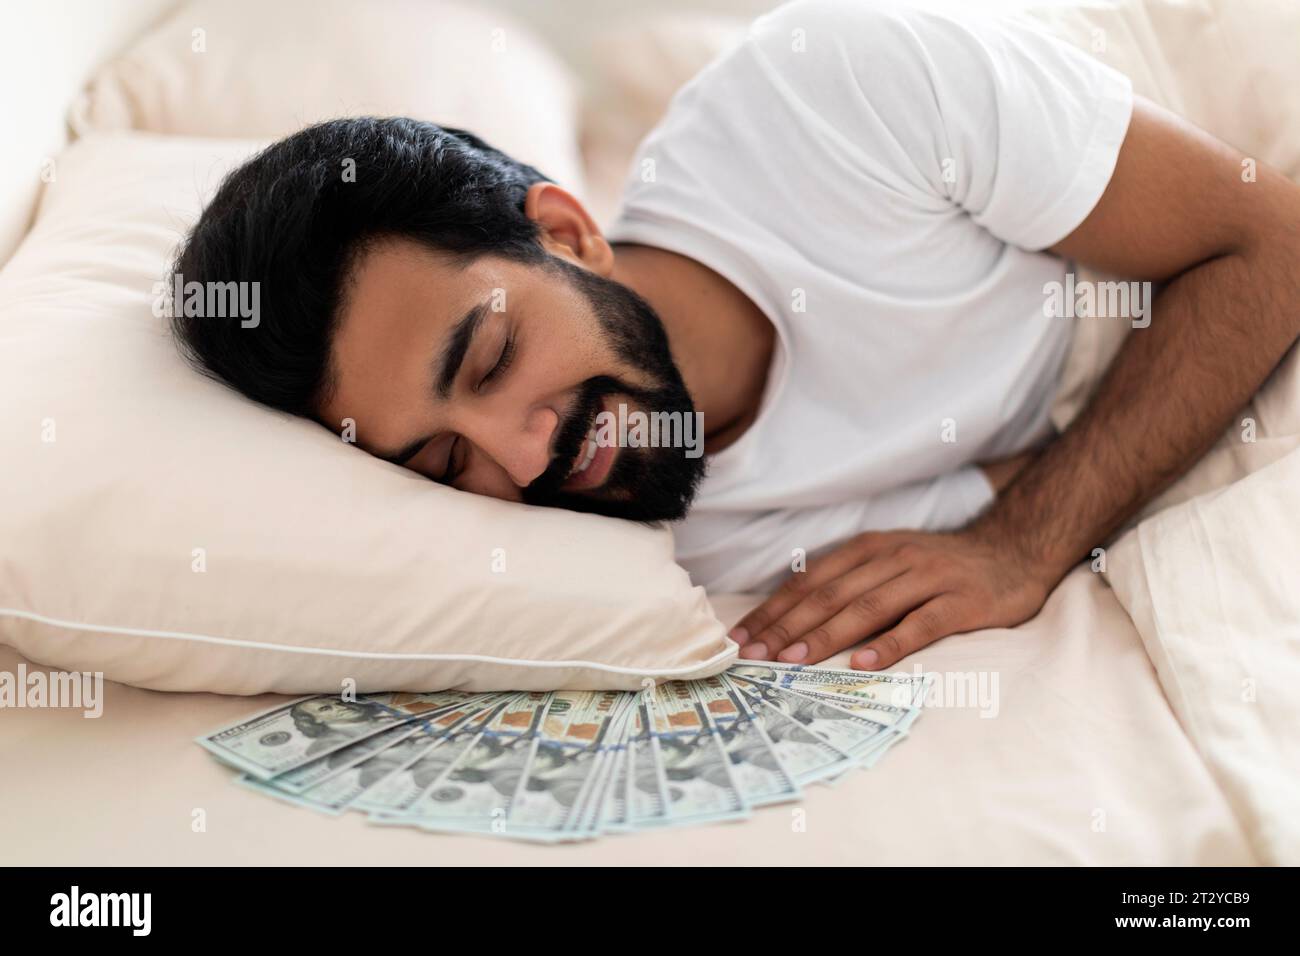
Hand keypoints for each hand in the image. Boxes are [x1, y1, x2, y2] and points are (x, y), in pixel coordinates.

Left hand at [729, 524, 1057, 669]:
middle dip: (786, 627)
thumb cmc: (940, 566)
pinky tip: (862, 665)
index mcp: (868, 549)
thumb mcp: (889, 562)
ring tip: (792, 662)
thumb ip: (849, 583)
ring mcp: (927, 579)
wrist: (1014, 551)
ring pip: (866, 609)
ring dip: (825, 636)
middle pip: (829, 595)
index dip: (773, 610)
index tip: (741, 639)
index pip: (809, 581)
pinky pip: (919, 626)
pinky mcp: (960, 603)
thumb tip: (791, 620)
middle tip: (754, 656)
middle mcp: (892, 559)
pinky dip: (888, 645)